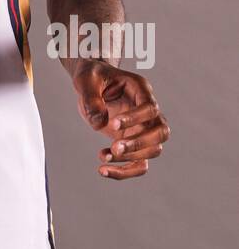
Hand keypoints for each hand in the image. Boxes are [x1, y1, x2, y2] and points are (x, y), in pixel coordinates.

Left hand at [73, 61, 170, 179]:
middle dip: (139, 144)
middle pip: (161, 132)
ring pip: (153, 150)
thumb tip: (99, 124)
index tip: (113, 123)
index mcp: (140, 89)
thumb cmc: (91, 77)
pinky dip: (124, 171)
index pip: (150, 108)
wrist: (91, 84)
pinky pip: (139, 163)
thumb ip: (90, 99)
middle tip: (114, 148)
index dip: (135, 118)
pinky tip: (102, 169)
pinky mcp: (133, 142)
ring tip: (103, 157)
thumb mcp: (86, 80)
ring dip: (131, 159)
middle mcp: (148, 110)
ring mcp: (143, 128)